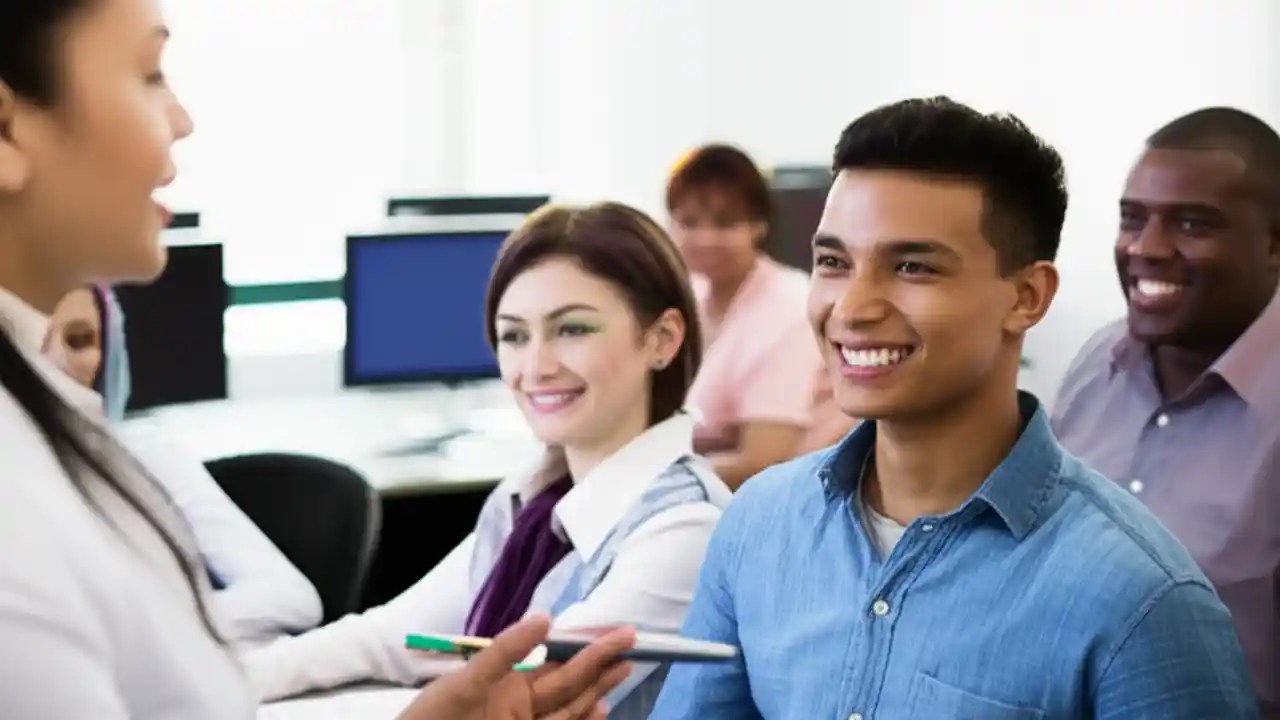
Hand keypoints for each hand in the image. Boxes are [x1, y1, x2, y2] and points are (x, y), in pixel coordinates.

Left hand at [397, 614, 634, 719]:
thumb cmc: (432, 717)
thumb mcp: (466, 681)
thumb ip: (505, 653)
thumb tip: (545, 619)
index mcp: (509, 685)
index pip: (556, 662)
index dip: (584, 647)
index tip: (611, 631)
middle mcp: (523, 706)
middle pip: (570, 683)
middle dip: (600, 663)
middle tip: (631, 641)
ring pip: (570, 707)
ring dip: (598, 688)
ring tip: (624, 667)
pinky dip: (580, 719)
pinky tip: (601, 707)